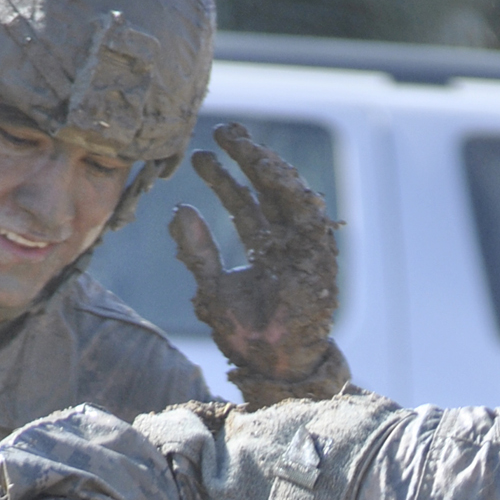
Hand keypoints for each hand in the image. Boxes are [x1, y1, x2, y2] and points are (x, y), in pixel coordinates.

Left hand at [170, 123, 346, 408]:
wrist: (273, 368)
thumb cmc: (245, 338)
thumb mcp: (211, 288)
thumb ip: (197, 252)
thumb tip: (179, 209)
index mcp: (264, 250)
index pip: (245, 204)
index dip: (224, 178)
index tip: (199, 155)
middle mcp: (286, 245)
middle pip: (269, 191)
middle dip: (249, 159)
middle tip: (222, 131)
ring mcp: (305, 251)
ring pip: (290, 195)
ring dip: (269, 166)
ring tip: (242, 144)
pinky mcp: (320, 259)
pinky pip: (310, 216)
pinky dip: (292, 191)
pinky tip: (269, 169)